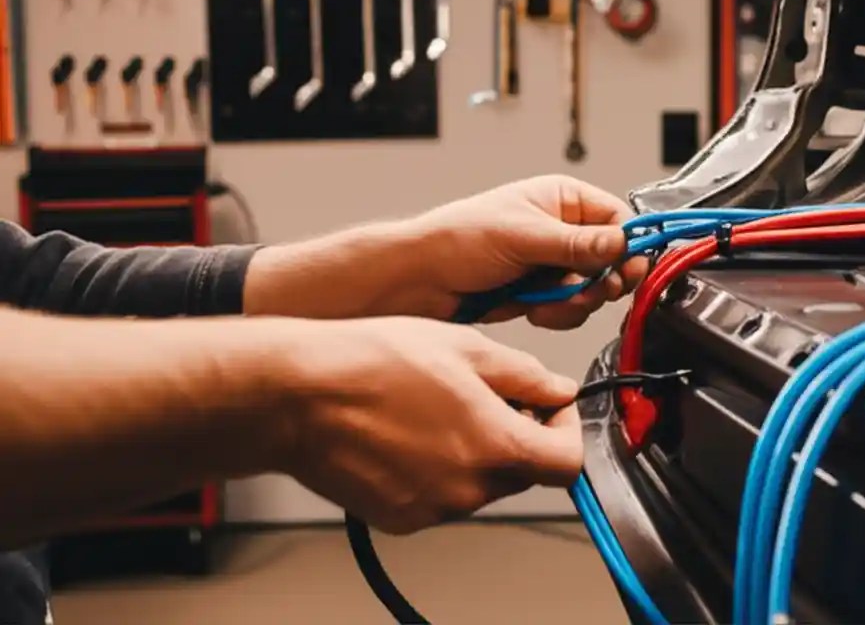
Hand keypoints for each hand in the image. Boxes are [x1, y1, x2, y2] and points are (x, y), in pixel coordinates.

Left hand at [245, 175, 647, 329]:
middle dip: (600, 280)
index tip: (626, 269)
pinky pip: (572, 308)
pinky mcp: (542, 291)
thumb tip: (619, 243)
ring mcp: (552, 262)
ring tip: (546, 300)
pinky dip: (559, 314)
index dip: (627, 246)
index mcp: (562, 200)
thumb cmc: (459, 240)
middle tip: (588, 290)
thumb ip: (576, 243)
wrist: (421, 279)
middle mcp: (562, 229)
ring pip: (594, 288)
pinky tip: (535, 309)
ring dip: (575, 301)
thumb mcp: (524, 237)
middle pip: (612, 258)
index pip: (616, 219)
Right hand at [279, 317, 582, 532]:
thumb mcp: (465, 347)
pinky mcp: (400, 517)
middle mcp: (468, 489)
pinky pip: (441, 496)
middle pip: (524, 473)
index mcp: (494, 446)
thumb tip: (559, 391)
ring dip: (477, 451)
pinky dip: (440, 469)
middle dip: (520, 436)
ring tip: (438, 408)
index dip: (566, 431)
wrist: (297, 396)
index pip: (566, 463)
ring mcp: (432, 508)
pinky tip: (411, 432)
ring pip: (481, 484)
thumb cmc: (372, 362)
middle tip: (490, 397)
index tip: (550, 410)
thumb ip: (525, 376)